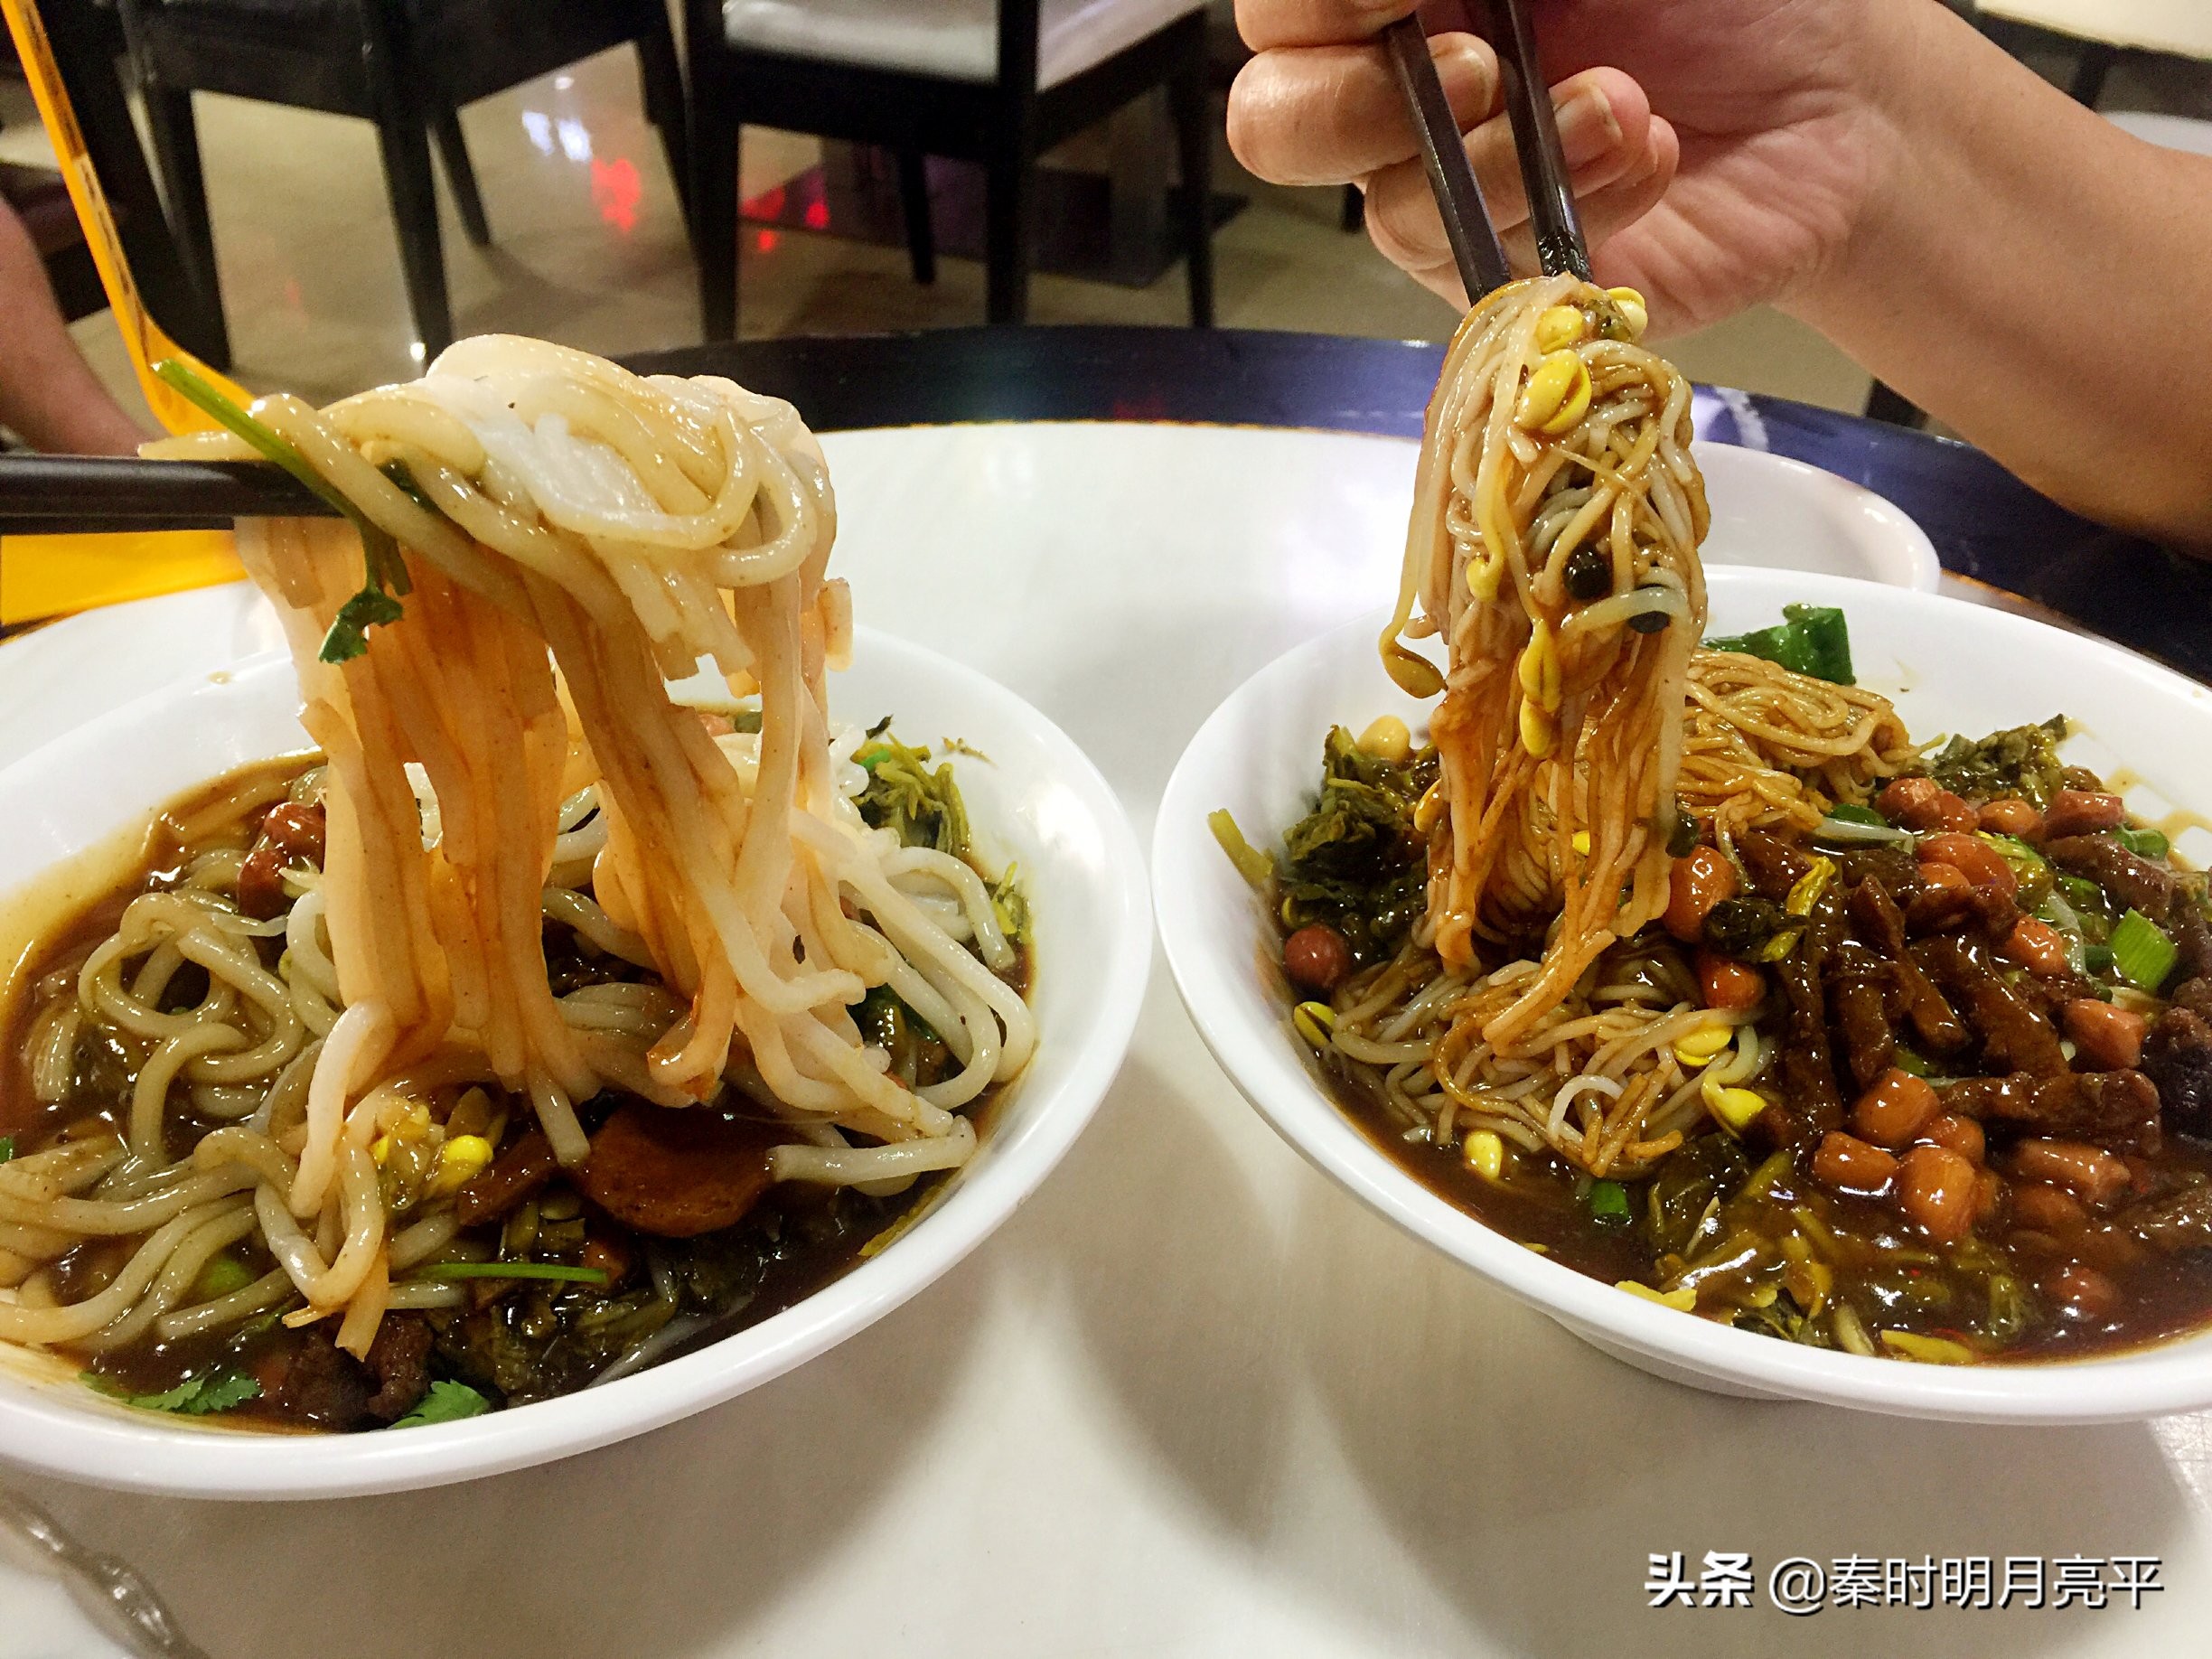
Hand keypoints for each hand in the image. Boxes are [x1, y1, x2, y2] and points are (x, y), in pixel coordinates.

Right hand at [1227, 0, 1907, 334]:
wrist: (1839, 102)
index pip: (1282, 9)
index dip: (1317, 2)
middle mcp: (1400, 86)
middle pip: (1275, 121)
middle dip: (1357, 102)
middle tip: (1479, 69)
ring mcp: (1448, 190)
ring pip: (1384, 206)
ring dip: (1504, 153)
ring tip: (1621, 108)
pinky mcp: (1506, 276)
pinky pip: (1480, 266)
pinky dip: (1570, 200)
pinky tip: (1645, 155)